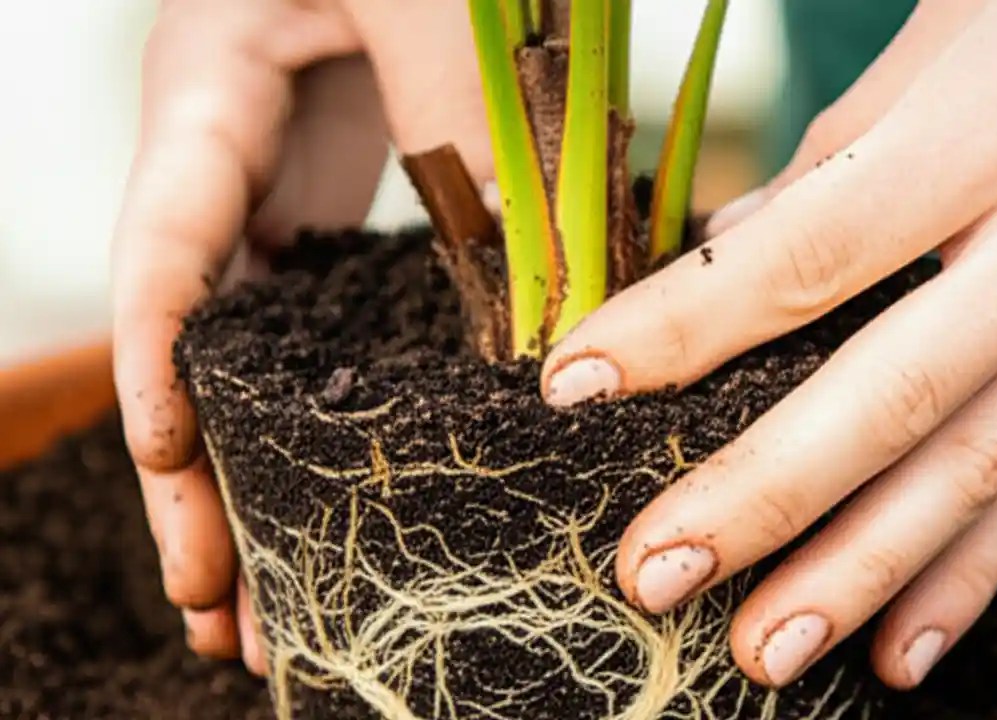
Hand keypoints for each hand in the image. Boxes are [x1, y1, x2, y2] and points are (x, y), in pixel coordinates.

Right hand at [111, 0, 489, 671]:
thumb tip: (546, 302)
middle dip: (200, 481)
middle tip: (223, 609)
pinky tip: (348, 484)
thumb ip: (469, 126)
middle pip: (193, 345)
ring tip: (277, 591)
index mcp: (208, 99)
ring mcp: (277, 191)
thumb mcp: (425, 1)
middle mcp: (227, 165)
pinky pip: (319, 322)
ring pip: (252, 353)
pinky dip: (326, 411)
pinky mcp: (331, 204)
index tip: (176, 468)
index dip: (157, 367)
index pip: (163, 251)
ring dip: (263, 473)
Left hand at [540, 0, 996, 689]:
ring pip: (973, 469)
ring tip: (764, 651)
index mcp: (987, 135)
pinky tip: (902, 650)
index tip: (578, 384)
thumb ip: (838, 156)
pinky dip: (972, 575)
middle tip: (653, 576)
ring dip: (860, 575)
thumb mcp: (950, 35)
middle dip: (760, 499)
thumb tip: (735, 254)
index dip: (682, 328)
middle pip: (886, 397)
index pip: (803, 258)